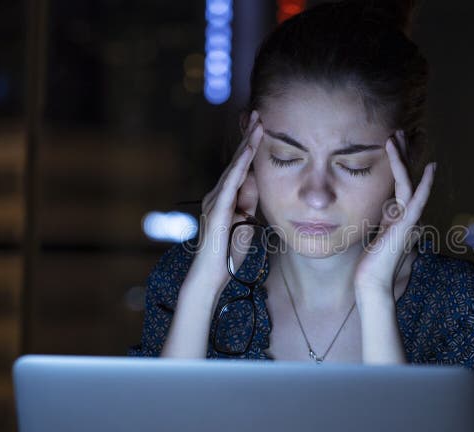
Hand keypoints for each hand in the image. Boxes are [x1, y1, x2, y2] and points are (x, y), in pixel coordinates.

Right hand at [185, 110, 263, 303]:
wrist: (212, 274)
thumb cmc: (228, 251)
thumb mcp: (246, 221)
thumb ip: (249, 200)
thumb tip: (257, 178)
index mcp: (225, 197)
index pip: (240, 167)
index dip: (250, 146)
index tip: (261, 126)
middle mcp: (217, 194)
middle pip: (236, 161)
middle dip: (247, 137)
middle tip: (258, 114)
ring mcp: (215, 201)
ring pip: (233, 168)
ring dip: (246, 146)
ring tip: (257, 126)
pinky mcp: (217, 210)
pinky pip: (230, 184)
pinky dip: (240, 167)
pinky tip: (248, 153)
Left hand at [353, 130, 435, 294]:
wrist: (372, 284)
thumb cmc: (370, 264)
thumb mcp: (374, 234)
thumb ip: (381, 220)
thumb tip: (381, 208)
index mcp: (399, 216)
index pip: (400, 183)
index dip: (398, 162)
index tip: (393, 143)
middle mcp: (407, 215)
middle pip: (407, 177)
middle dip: (403, 153)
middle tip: (400, 130)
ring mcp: (409, 220)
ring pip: (408, 182)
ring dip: (403, 158)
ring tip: (397, 135)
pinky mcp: (407, 225)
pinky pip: (416, 199)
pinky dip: (424, 182)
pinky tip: (431, 167)